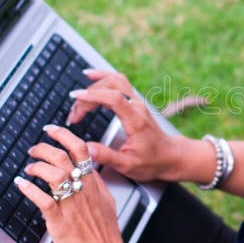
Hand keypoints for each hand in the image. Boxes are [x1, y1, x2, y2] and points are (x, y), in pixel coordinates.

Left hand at [14, 125, 127, 242]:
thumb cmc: (106, 236)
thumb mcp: (107, 203)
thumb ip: (96, 185)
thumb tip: (87, 170)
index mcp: (95, 185)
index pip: (82, 150)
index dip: (64, 136)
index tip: (52, 130)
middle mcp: (84, 191)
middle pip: (64, 157)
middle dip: (45, 148)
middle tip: (34, 148)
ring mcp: (72, 206)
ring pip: (54, 174)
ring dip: (37, 166)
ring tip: (28, 167)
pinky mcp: (61, 222)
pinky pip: (44, 200)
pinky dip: (30, 189)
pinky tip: (21, 184)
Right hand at [68, 69, 185, 182]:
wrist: (170, 156)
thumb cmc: (152, 162)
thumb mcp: (128, 166)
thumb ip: (107, 157)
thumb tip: (86, 149)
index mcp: (135, 120)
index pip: (114, 98)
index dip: (94, 95)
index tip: (76, 97)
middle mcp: (137, 107)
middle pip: (111, 88)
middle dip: (88, 97)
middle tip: (73, 115)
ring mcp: (137, 102)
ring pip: (115, 81)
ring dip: (94, 86)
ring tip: (76, 98)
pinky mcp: (134, 102)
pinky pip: (119, 83)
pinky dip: (103, 78)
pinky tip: (91, 76)